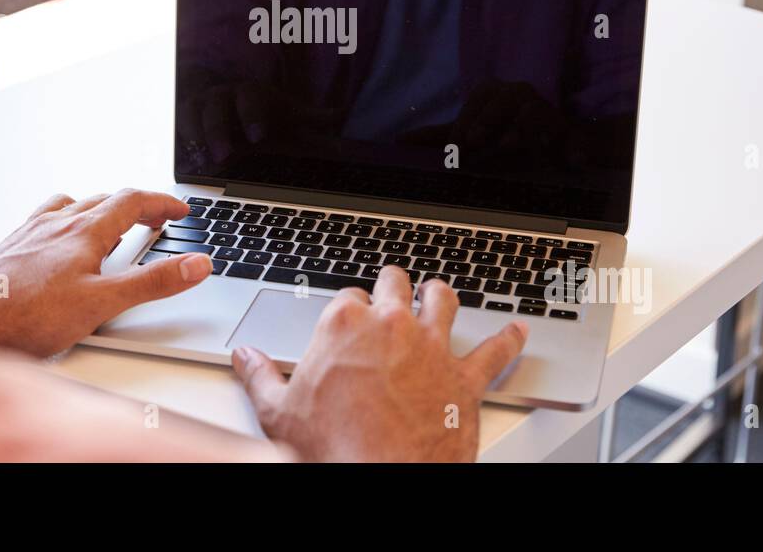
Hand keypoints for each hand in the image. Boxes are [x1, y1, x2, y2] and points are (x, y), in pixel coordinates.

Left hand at [0, 188, 208, 356]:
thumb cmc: (21, 318)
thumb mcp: (101, 304)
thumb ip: (152, 283)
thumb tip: (197, 264)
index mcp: (82, 231)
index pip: (131, 201)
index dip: (161, 202)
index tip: (180, 210)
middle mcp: (53, 224)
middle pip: (103, 200)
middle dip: (134, 207)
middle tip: (154, 220)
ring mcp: (26, 234)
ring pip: (70, 207)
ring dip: (96, 210)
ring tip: (107, 227)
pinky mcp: (6, 250)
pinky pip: (41, 222)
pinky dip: (62, 224)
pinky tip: (55, 247)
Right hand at [232, 266, 527, 461]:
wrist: (379, 479)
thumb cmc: (331, 449)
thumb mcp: (279, 411)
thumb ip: (260, 375)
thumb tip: (244, 356)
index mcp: (345, 324)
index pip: (348, 296)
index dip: (349, 308)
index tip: (348, 321)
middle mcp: (392, 325)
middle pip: (395, 284)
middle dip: (392, 287)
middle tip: (391, 292)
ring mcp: (432, 348)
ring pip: (443, 300)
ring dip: (440, 296)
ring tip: (438, 296)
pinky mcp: (464, 379)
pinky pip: (495, 352)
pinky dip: (508, 340)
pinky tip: (517, 331)